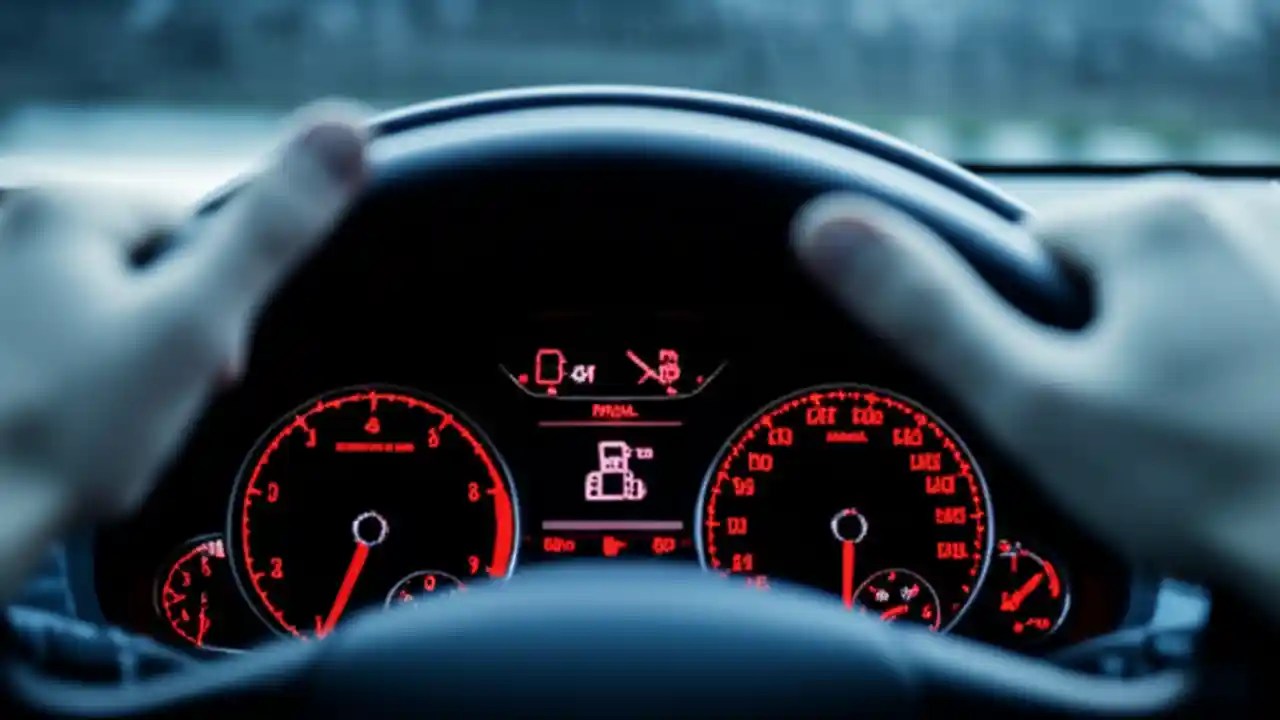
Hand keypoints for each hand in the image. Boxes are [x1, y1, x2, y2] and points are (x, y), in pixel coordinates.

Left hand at [0, 101, 366, 524]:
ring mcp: (1, 291)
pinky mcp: (0, 347)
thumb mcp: (197, 325)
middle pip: (150, 276)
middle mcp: (13, 233)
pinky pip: (70, 350)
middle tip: (149, 402)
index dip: (215, 307)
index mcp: (65, 209)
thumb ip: (271, 233)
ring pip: (110, 319)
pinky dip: (84, 388)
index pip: (193, 234)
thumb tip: (345, 130)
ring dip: (131, 369)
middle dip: (170, 342)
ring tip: (108, 423)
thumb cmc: (69, 431)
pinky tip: (75, 427)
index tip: (192, 364)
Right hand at [792, 180, 1279, 615]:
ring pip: (1172, 303)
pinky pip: (1232, 319)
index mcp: (1155, 219)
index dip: (1019, 337)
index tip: (1058, 402)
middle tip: (1123, 435)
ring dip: (1161, 359)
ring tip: (1185, 439)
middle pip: (1104, 278)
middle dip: (1093, 352)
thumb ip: (926, 313)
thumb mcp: (1033, 404)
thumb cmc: (1205, 484)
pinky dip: (1220, 367)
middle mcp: (1241, 212)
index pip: (1026, 252)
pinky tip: (1236, 426)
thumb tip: (824, 226)